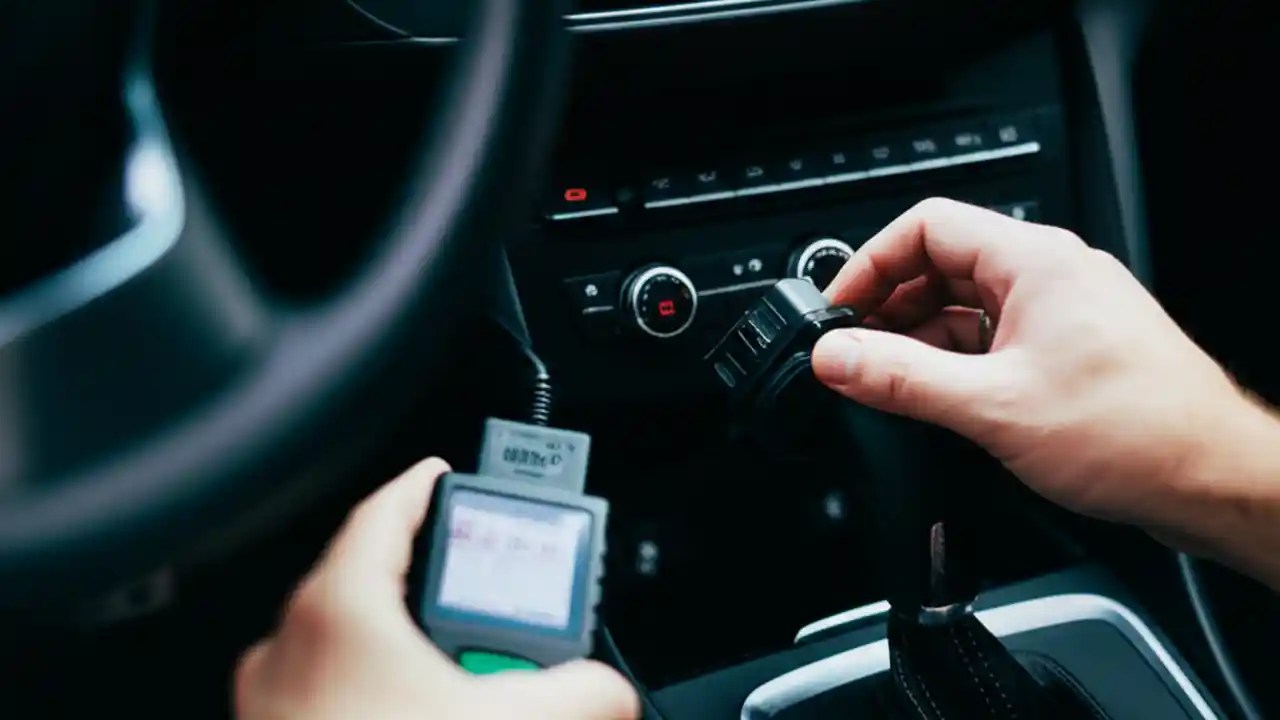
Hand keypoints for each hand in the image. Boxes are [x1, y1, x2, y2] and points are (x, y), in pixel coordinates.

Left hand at [234, 458, 638, 719]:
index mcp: (338, 612)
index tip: (444, 475)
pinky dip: (385, 700)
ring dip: (416, 657)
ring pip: (357, 649)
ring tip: (471, 688)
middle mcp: (291, 649)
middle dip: (441, 594)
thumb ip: (582, 695)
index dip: (423, 486)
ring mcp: (274, 705)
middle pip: (377, 583)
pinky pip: (338, 699)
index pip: (383, 512)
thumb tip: (614, 694)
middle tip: (493, 611)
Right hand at [811, 198, 1272, 534]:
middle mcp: (1048, 276)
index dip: (870, 264)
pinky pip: (991, 339)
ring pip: (965, 306)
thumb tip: (837, 357)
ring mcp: (1060, 312)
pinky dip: (954, 363)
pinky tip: (935, 399)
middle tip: (852, 353)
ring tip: (887, 383)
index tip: (839, 310)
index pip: (926, 226)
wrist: (1212, 479)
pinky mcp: (1066, 350)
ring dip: (919, 340)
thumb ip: (901, 379)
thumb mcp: (993, 405)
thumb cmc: (1138, 432)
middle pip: (941, 265)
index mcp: (1034, 262)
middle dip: (889, 306)